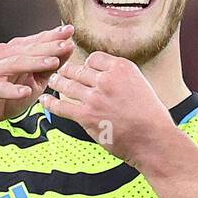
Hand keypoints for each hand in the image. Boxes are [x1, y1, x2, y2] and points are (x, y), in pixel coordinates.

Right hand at [0, 25, 75, 141]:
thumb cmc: (3, 99)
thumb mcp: (31, 83)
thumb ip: (47, 68)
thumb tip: (68, 49)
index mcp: (12, 53)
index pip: (34, 42)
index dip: (52, 35)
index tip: (70, 30)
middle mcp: (0, 58)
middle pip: (27, 50)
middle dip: (48, 46)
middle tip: (67, 43)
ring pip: (15, 64)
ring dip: (34, 63)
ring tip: (53, 62)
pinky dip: (12, 90)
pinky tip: (24, 92)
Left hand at [39, 52, 176, 167]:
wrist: (153, 139)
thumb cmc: (150, 116)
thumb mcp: (140, 85)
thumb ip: (120, 79)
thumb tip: (104, 78)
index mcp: (121, 68)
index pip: (94, 58)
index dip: (86, 64)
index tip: (83, 69)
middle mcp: (106, 79)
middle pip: (78, 69)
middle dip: (68, 70)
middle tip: (60, 71)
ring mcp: (95, 97)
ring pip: (68, 84)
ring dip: (57, 82)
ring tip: (52, 81)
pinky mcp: (86, 116)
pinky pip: (62, 106)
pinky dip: (50, 103)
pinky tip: (44, 100)